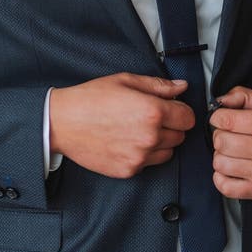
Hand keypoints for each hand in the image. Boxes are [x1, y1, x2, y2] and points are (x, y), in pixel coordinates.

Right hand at [49, 72, 194, 177]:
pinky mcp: (129, 170)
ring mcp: (140, 156)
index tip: (172, 108)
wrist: (62, 122)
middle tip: (149, 117)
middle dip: (171, 125)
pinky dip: (144, 155)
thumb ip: (158, 85)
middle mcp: (150, 136)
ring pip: (168, 152)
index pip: (188, 117)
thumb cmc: (91, 98)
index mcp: (152, 111)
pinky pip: (149, 164)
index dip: (181, 111)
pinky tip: (126, 141)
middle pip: (180, 136)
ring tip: (137, 130)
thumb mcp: (125, 81)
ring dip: (160, 142)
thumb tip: (182, 87)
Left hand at [209, 86, 251, 199]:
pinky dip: (221, 177)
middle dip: (219, 135)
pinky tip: (231, 169)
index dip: (217, 117)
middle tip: (228, 135)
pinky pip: (226, 187)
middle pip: (221, 142)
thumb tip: (219, 102)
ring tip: (232, 152)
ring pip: (220, 163)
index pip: (227, 120)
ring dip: (220, 156)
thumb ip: (243, 96)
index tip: (221, 118)